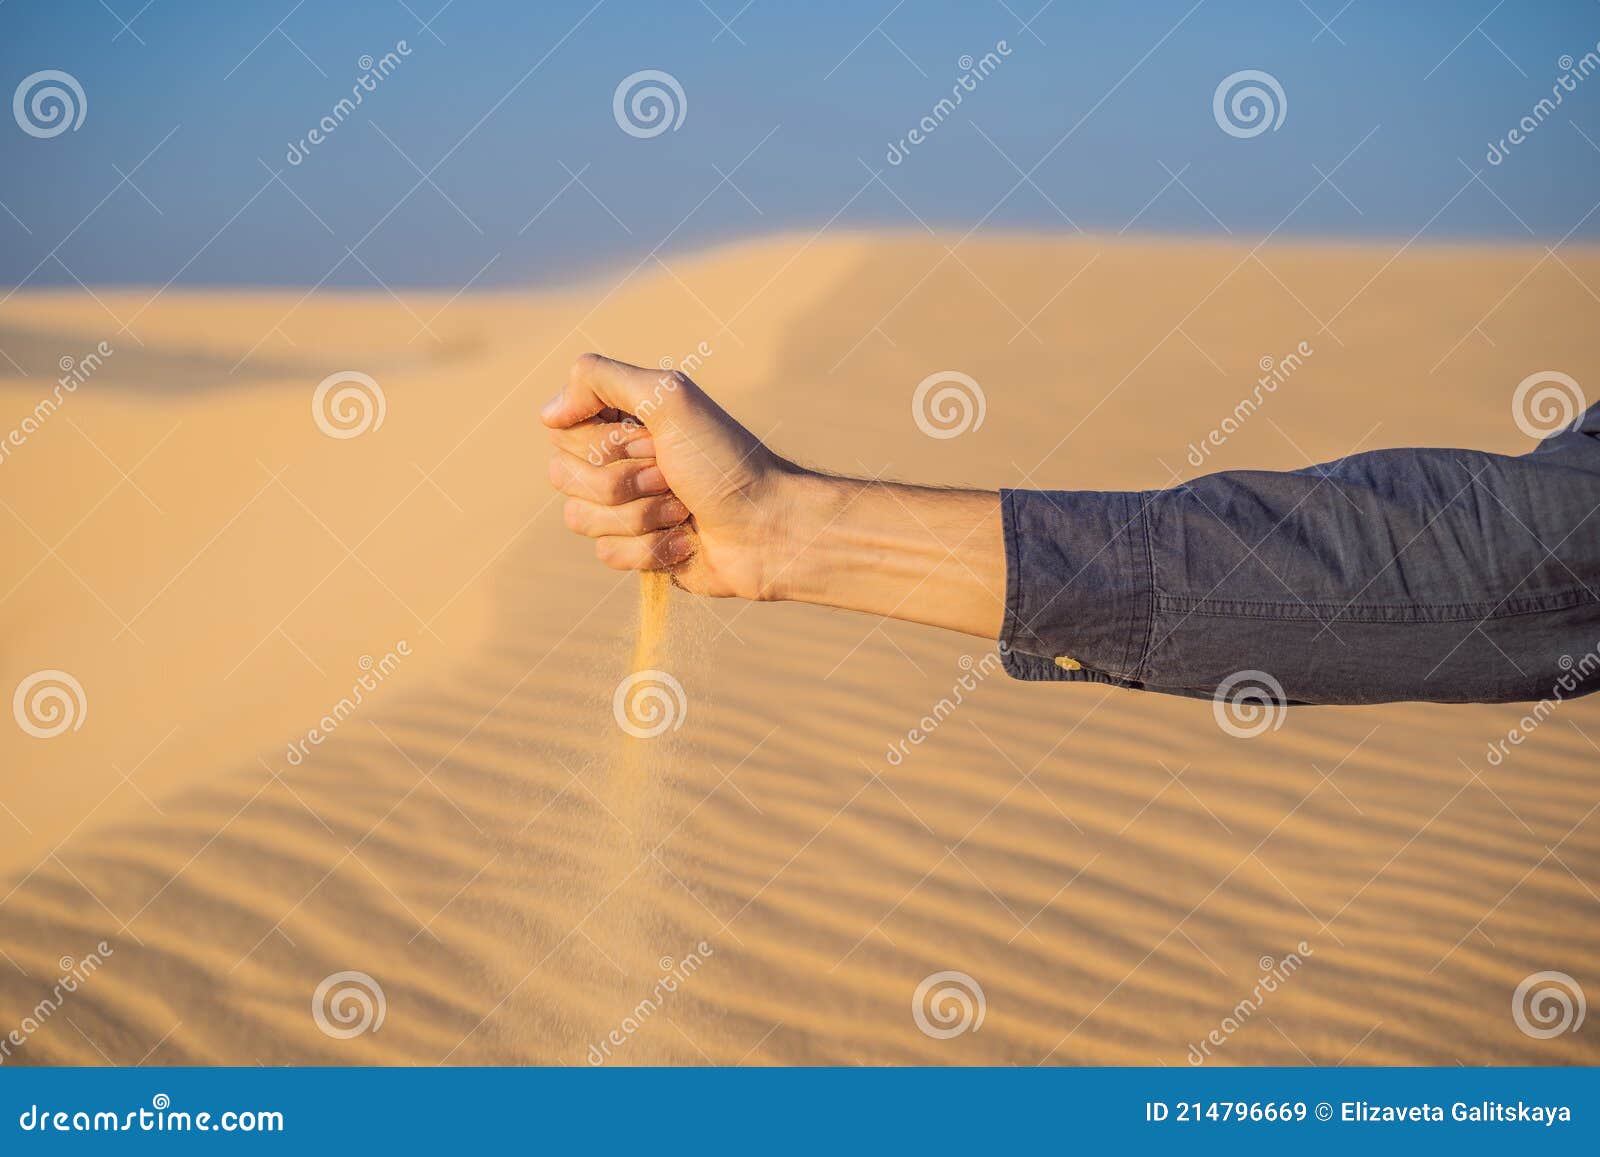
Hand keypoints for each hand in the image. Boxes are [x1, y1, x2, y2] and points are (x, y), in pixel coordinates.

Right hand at [543, 353, 1006, 639]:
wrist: (769, 529)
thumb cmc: (724, 460)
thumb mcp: (669, 397)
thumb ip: (601, 379)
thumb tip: (547, 413)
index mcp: (622, 420)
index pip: (561, 431)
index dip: (601, 441)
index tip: (648, 438)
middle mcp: (619, 461)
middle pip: (562, 476)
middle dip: (623, 480)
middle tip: (671, 474)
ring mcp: (627, 509)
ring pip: (581, 519)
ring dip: (640, 516)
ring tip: (683, 509)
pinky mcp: (638, 552)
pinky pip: (607, 556)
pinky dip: (652, 549)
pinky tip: (687, 542)